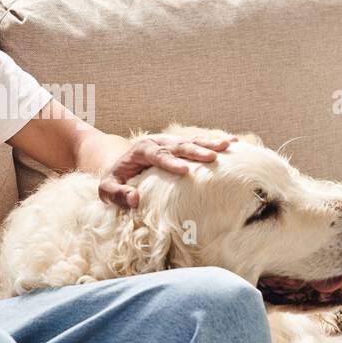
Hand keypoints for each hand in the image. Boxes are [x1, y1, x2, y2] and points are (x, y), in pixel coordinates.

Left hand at [100, 133, 232, 208]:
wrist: (118, 162)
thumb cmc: (114, 178)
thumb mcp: (106, 189)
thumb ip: (116, 194)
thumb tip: (134, 200)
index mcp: (141, 150)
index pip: (157, 156)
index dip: (170, 163)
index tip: (184, 171)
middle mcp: (158, 143)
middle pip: (179, 145)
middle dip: (196, 151)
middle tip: (213, 157)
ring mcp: (170, 143)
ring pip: (192, 141)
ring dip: (210, 143)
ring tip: (230, 146)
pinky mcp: (180, 147)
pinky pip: (199, 143)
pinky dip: (215, 142)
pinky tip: (235, 144)